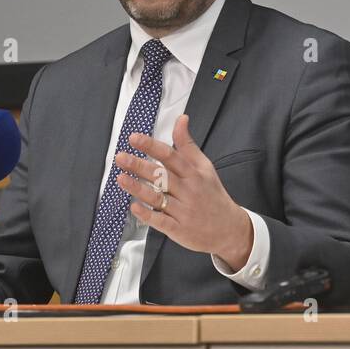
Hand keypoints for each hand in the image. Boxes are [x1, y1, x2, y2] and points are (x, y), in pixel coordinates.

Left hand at [116, 115, 254, 268]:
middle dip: (139, 166)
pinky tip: (134, 207)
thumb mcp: (205, 167)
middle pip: (162, 175)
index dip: (152, 146)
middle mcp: (189, 190)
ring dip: (138, 188)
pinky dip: (147, 214)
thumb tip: (181, 119)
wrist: (229, 228)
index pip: (171, 156)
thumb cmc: (212, 194)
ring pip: (158, 197)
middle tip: (120, 157)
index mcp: (195, 173)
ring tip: (120, 178)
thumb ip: (188, 145)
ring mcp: (183, 211)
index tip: (134, 138)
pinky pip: (160, 221)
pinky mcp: (178, 229)